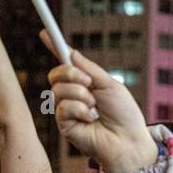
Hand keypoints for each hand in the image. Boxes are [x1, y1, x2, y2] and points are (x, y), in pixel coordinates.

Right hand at [43, 32, 156, 172]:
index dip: (54, 47)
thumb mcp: (109, 84)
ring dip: (80, 95)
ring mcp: (67, 110)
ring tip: (95, 108)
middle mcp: (73, 95)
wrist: (127, 140)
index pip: (66, 63)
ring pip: (59, 90)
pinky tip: (90, 119)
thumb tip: (71, 53)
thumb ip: (89, 69)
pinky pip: (63, 107)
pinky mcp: (64, 125)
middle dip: (71, 74)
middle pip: (56, 74)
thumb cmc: (124, 114)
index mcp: (85, 83)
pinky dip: (79, 109)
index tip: (45, 32)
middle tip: (89, 83)